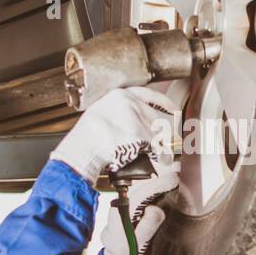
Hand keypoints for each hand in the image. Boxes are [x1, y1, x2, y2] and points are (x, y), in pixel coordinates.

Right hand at [50, 87, 177, 184]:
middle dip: (168, 132)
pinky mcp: (137, 136)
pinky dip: (162, 156)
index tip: (174, 111)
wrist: (81, 150)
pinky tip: (161, 159)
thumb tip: (143, 118)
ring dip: (165, 146)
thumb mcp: (103, 111)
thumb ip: (122, 109)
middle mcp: (130, 104)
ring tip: (164, 154)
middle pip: (160, 117)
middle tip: (171, 142)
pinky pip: (158, 147)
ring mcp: (134, 119)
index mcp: (121, 95)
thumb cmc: (88, 136)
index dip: (167, 104)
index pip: (153, 95)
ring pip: (161, 133)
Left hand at [101, 157, 178, 254]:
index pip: (143, 192)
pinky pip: (142, 189)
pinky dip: (154, 183)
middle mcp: (122, 203)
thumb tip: (156, 209)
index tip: (175, 178)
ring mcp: (124, 202)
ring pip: (142, 184)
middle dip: (161, 175)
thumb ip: (147, 227)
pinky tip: (166, 180)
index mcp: (123, 211)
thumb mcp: (138, 244)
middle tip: (180, 169)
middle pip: (143, 183)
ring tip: (176, 171)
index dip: (160, 184)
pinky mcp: (129, 203)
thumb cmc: (127, 253)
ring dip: (158, 177)